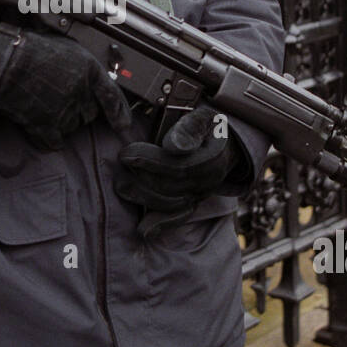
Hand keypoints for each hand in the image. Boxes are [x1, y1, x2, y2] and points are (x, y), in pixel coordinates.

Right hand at [0, 16, 131, 149]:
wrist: (4, 59)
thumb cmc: (30, 48)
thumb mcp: (66, 47)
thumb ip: (83, 65)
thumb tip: (92, 79)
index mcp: (89, 69)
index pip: (112, 95)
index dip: (120, 112)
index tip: (124, 125)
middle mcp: (80, 91)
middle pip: (90, 113)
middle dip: (80, 109)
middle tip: (61, 98)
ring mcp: (63, 110)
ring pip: (73, 127)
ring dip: (63, 121)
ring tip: (45, 103)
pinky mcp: (45, 124)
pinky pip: (55, 141)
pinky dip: (50, 139)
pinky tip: (43, 129)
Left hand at [113, 104, 245, 214]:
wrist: (224, 143)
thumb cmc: (206, 126)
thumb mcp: (203, 117)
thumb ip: (190, 128)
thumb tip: (174, 146)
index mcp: (212, 156)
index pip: (177, 165)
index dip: (149, 161)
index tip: (126, 153)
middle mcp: (209, 179)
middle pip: (170, 185)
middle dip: (142, 177)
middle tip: (121, 165)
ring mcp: (202, 193)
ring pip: (170, 202)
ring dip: (143, 196)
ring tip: (122, 184)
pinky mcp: (194, 202)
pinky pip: (179, 216)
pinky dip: (162, 224)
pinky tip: (143, 230)